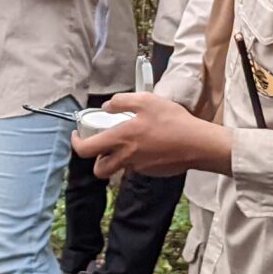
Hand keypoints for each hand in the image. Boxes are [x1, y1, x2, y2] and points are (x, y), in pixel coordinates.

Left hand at [71, 91, 228, 180]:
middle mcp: (126, 157)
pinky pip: (135, 169)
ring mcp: (138, 167)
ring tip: (124, 146)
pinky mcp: (150, 172)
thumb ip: (122, 101)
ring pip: (117, 170)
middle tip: (101, 145)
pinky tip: (148, 147)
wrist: (196, 144)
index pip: (86, 149)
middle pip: (98, 169)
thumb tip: (107, 106)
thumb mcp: (146, 100)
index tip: (78, 135)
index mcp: (121, 138)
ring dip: (115, 160)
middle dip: (94, 159)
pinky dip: (135, 160)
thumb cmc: (173, 121)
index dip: (76, 144)